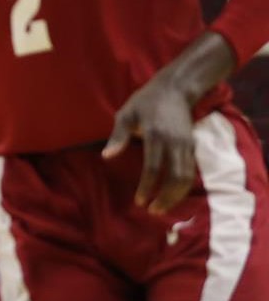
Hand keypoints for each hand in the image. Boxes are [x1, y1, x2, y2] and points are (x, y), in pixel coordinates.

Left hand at [103, 72, 199, 211]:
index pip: (153, 168)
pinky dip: (183, 186)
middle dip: (165, 198)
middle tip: (153, 211)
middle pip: (175, 177)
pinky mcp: (193, 146)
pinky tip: (173, 195)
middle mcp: (175, 143)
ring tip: (162, 208)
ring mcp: (186, 145)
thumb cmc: (145, 102)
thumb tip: (107, 157)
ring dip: (176, 196)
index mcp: (156, 135)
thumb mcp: (126, 114)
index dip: (147, 187)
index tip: (140, 202)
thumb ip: (118, 136)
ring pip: (186, 177)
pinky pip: (191, 171)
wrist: (175, 89)